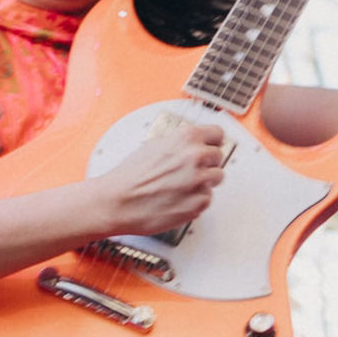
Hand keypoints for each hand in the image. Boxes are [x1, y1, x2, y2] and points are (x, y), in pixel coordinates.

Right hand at [95, 113, 230, 241]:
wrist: (118, 201)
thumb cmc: (130, 176)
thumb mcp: (154, 145)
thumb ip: (179, 143)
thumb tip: (192, 144)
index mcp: (186, 138)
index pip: (218, 134)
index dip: (212, 141)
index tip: (211, 146)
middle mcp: (196, 157)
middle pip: (219, 156)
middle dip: (207, 163)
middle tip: (191, 170)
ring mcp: (199, 181)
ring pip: (216, 178)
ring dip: (204, 182)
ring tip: (183, 185)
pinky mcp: (199, 203)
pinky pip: (207, 199)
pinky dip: (195, 200)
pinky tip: (178, 198)